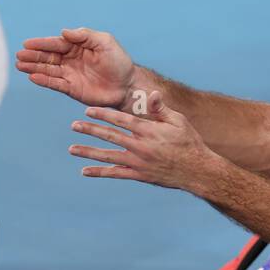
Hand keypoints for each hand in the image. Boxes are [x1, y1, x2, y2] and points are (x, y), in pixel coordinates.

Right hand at [17, 27, 137, 107]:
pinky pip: (55, 84)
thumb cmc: (118, 61)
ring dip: (34, 67)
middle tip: (19, 55)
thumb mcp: (104, 42)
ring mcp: (70, 75)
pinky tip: (33, 77)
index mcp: (77, 46)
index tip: (27, 43)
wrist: (127, 85)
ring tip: (20, 65)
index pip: (56, 44)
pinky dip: (44, 80)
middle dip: (33, 56)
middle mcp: (71, 60)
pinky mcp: (71, 89)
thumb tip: (63, 32)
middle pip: (48, 57)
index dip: (42, 43)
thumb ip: (84, 35)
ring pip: (48, 70)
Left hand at [69, 91, 216, 189]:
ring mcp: (138, 162)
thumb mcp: (178, 121)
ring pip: (108, 156)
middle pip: (110, 136)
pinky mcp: (139, 175)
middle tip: (74, 125)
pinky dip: (100, 172)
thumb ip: (160, 109)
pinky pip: (116, 174)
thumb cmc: (189, 141)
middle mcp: (141, 146)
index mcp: (149, 130)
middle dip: (91, 130)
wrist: (197, 170)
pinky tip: (85, 171)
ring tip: (72, 149)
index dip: (103, 114)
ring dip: (89, 151)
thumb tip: (152, 93)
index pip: (121, 119)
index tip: (88, 110)